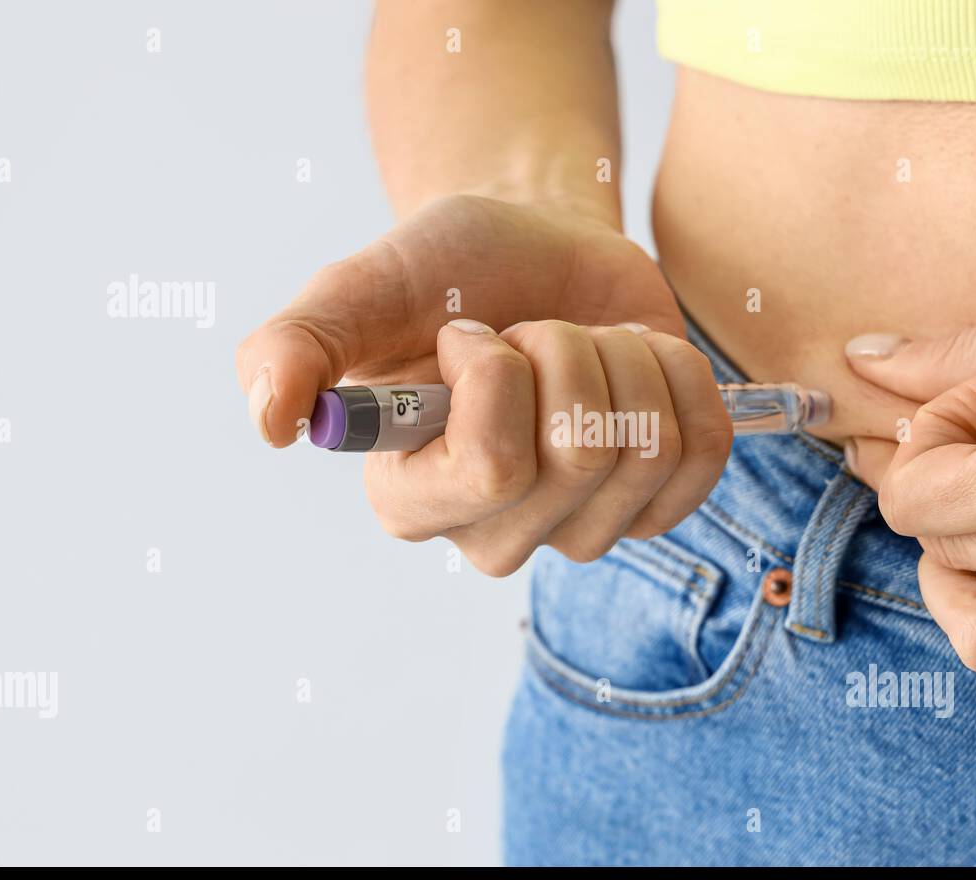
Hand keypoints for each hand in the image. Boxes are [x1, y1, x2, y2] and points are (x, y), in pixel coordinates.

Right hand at [236, 194, 734, 574]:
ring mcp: (581, 527)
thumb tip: (271, 424)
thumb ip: (297, 343)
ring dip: (623, 358)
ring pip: (650, 447)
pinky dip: (681, 377)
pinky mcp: (656, 502)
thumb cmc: (449, 272)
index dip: (499, 376)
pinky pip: (704, 450)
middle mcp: (494, 533)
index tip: (469, 334)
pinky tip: (635, 363)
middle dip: (568, 353)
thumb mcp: (362, 288)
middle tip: (533, 334)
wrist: (539, 250)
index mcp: (412, 497)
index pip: (491, 469)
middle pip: (582, 458)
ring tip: (580, 345)